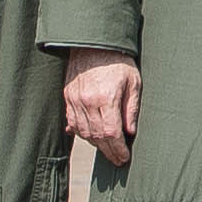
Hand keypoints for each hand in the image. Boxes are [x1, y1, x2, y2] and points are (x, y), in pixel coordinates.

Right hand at [63, 48, 140, 164]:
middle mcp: (88, 101)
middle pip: (97, 137)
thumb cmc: (118, 60)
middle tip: (117, 159)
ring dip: (95, 144)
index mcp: (106, 98)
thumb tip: (130, 132)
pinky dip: (81, 133)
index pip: (112, 133)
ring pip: (84, 132)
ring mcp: (75, 100)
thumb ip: (131, 108)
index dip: (118, 149)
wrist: (93, 42)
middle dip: (108, 151)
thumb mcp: (133, 82)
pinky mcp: (68, 96)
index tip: (124, 157)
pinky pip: (73, 122)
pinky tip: (90, 137)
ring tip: (107, 149)